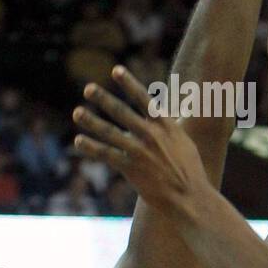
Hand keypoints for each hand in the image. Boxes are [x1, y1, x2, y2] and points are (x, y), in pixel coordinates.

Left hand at [72, 66, 210, 215]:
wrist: (190, 197)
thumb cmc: (190, 170)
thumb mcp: (185, 142)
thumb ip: (172, 127)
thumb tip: (169, 116)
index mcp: (165, 125)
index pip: (144, 98)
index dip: (129, 83)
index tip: (116, 70)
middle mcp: (151, 135)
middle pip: (122, 112)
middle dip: (104, 99)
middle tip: (88, 88)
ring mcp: (140, 151)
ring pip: (110, 132)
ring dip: (92, 121)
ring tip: (77, 112)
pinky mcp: (131, 168)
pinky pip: (107, 155)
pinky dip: (91, 148)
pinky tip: (79, 140)